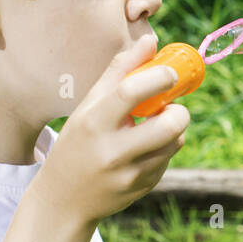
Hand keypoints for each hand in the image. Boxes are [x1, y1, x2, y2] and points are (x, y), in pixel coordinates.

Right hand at [33, 33, 189, 226]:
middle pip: (169, 124)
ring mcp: (129, 174)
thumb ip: (119, 72)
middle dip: (179, 109)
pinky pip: (168, 159)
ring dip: (174, 128)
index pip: (131, 92)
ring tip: (153, 125)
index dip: (159, 77)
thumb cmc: (78, 143)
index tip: (170, 72)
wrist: (63, 200)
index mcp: (93, 123)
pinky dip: (164, 148)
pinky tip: (142, 150)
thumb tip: (151, 41)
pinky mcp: (143, 187)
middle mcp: (111, 151)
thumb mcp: (88, 107)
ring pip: (175, 141)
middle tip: (170, 105)